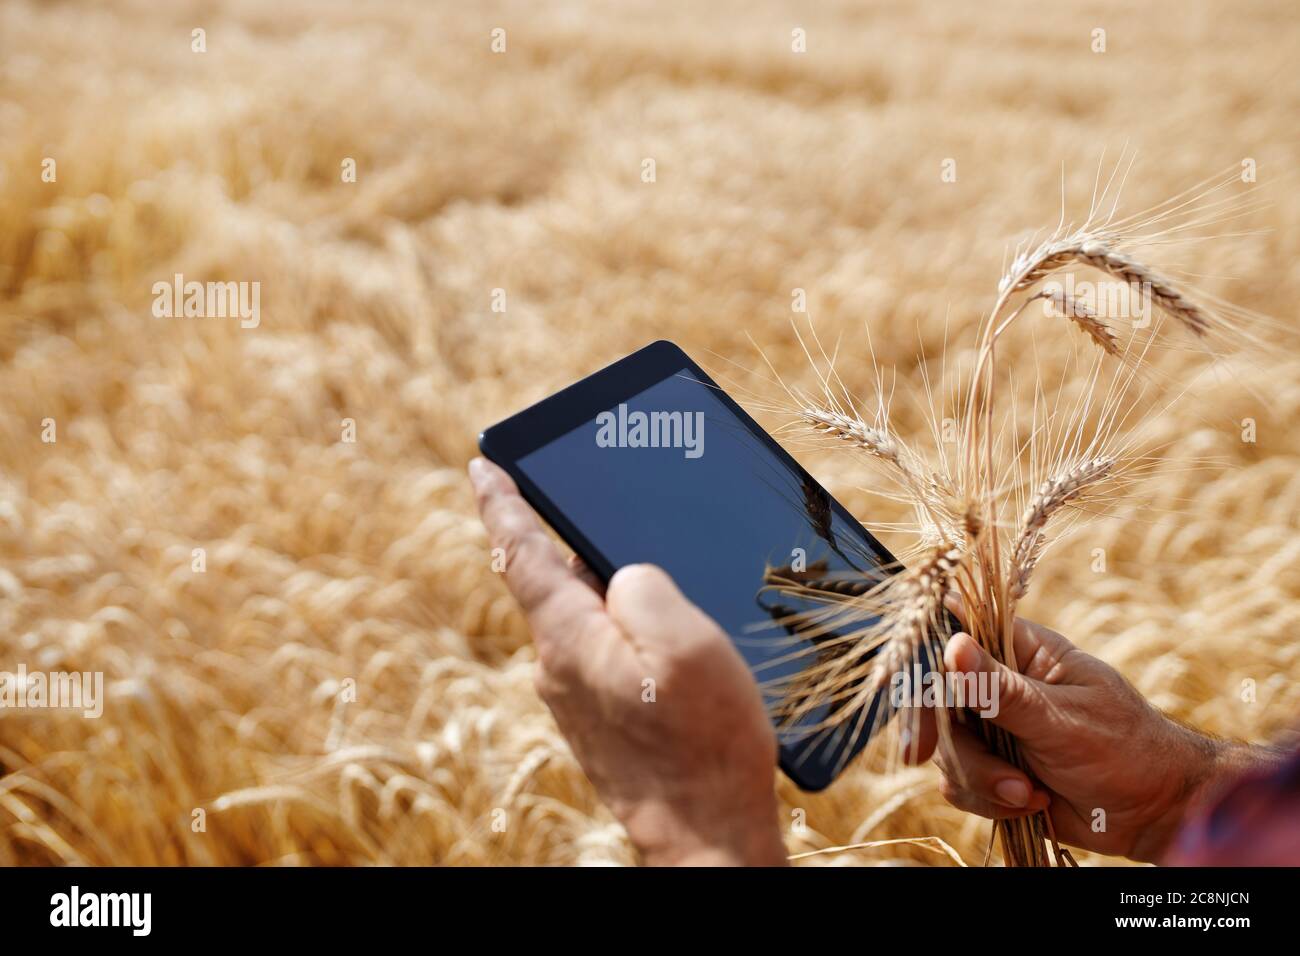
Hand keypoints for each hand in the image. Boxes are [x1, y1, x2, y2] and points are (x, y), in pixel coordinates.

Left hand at [469, 458, 787, 865]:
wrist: (706, 837)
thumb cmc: (703, 746)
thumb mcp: (685, 646)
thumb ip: (644, 589)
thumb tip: (623, 575)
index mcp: (569, 639)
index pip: (520, 553)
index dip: (501, 502)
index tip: (481, 464)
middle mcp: (560, 668)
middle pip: (556, 582)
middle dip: (576, 542)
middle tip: (604, 505)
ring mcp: (579, 699)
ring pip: (587, 618)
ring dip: (611, 590)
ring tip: (661, 573)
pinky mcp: (604, 722)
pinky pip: (606, 652)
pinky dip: (628, 629)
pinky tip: (672, 637)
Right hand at [911, 599, 1237, 861]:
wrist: (1153, 813)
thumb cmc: (1125, 750)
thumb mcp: (1061, 719)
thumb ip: (1001, 689)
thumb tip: (952, 645)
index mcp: (1019, 649)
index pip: (953, 633)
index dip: (924, 661)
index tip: (913, 697)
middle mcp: (997, 681)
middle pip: (935, 698)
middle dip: (945, 740)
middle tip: (924, 758)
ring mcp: (992, 726)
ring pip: (944, 747)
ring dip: (980, 778)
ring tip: (1028, 793)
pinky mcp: (991, 767)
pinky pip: (958, 782)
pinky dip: (986, 800)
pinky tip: (1028, 803)